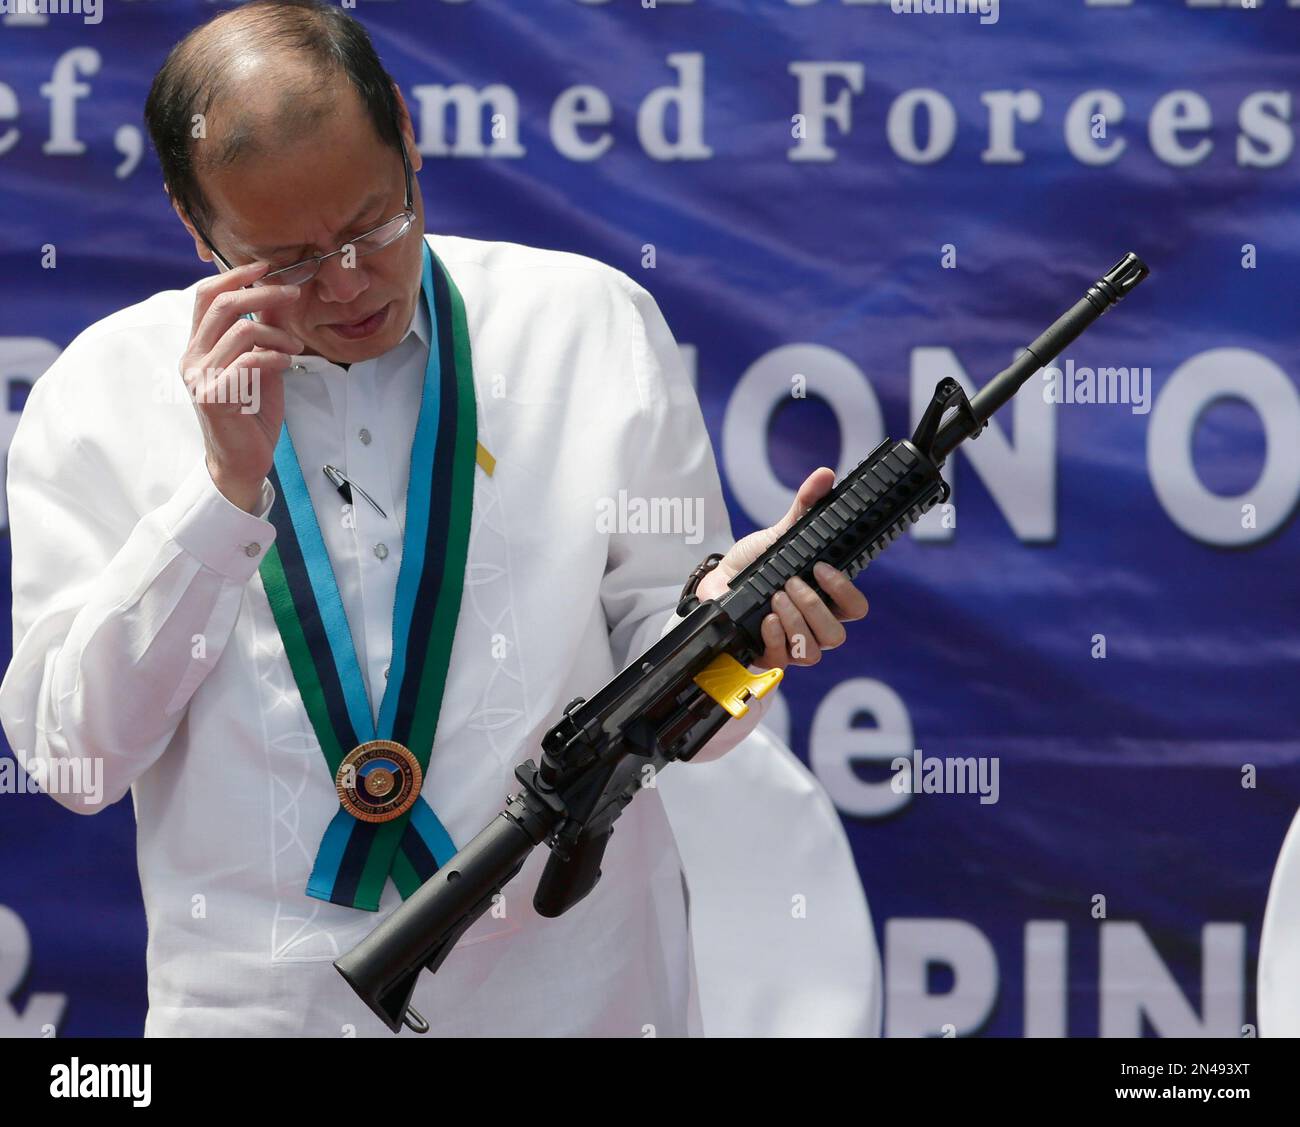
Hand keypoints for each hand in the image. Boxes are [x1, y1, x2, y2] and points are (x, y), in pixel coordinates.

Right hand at [179, 261, 303, 511]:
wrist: (244, 461)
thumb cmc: (251, 414)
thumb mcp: (262, 365)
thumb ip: (264, 332)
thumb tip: (278, 295)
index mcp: (198, 347)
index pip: (205, 296)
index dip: (233, 276)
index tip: (265, 266)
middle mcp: (192, 359)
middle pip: (223, 305)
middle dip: (262, 293)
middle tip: (293, 294)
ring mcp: (200, 378)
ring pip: (241, 333)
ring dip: (277, 333)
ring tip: (297, 346)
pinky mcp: (215, 398)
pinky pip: (248, 362)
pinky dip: (274, 356)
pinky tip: (288, 363)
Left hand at [696, 467, 868, 669]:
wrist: (716, 582)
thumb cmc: (753, 563)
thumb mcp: (779, 534)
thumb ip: (804, 507)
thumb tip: (824, 475)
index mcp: (824, 599)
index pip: (855, 608)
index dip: (845, 592)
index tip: (821, 568)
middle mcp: (813, 625)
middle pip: (836, 635)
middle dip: (814, 607)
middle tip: (791, 583)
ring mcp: (792, 644)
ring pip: (813, 651)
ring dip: (795, 622)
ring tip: (775, 597)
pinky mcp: (768, 655)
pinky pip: (783, 661)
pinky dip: (776, 639)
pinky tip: (765, 618)